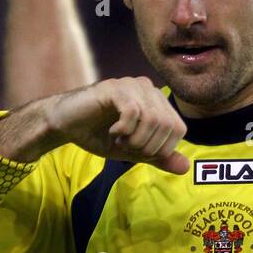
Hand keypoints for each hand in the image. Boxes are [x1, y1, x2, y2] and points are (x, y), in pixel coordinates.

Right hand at [50, 78, 188, 173]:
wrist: (66, 125)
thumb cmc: (100, 135)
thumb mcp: (133, 152)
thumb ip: (158, 158)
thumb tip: (186, 167)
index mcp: (157, 102)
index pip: (179, 129)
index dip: (162, 149)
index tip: (140, 151)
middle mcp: (148, 89)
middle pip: (168, 125)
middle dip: (149, 146)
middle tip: (128, 148)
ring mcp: (131, 85)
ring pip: (153, 118)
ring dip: (136, 139)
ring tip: (119, 141)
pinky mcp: (114, 87)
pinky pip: (133, 111)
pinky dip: (124, 130)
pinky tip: (113, 132)